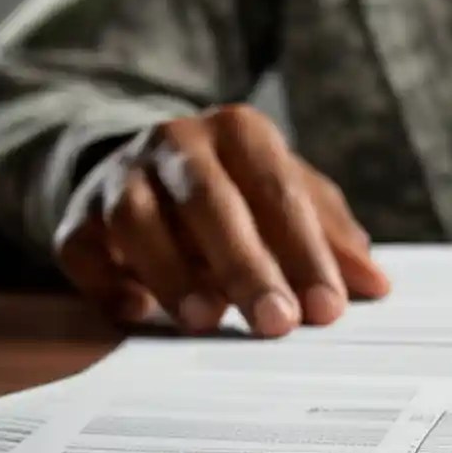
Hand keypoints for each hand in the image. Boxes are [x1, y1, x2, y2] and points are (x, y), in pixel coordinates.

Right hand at [55, 104, 390, 337]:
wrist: (141, 162)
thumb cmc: (236, 185)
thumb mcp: (288, 195)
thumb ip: (330, 236)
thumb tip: (375, 285)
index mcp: (241, 130)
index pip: (279, 191)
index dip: (306, 252)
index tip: (329, 308)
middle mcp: (178, 141)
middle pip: (211, 202)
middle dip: (246, 265)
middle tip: (277, 322)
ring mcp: (121, 175)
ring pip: (139, 219)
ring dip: (172, 272)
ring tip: (206, 320)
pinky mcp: (76, 214)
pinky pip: (82, 247)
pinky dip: (105, 282)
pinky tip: (136, 312)